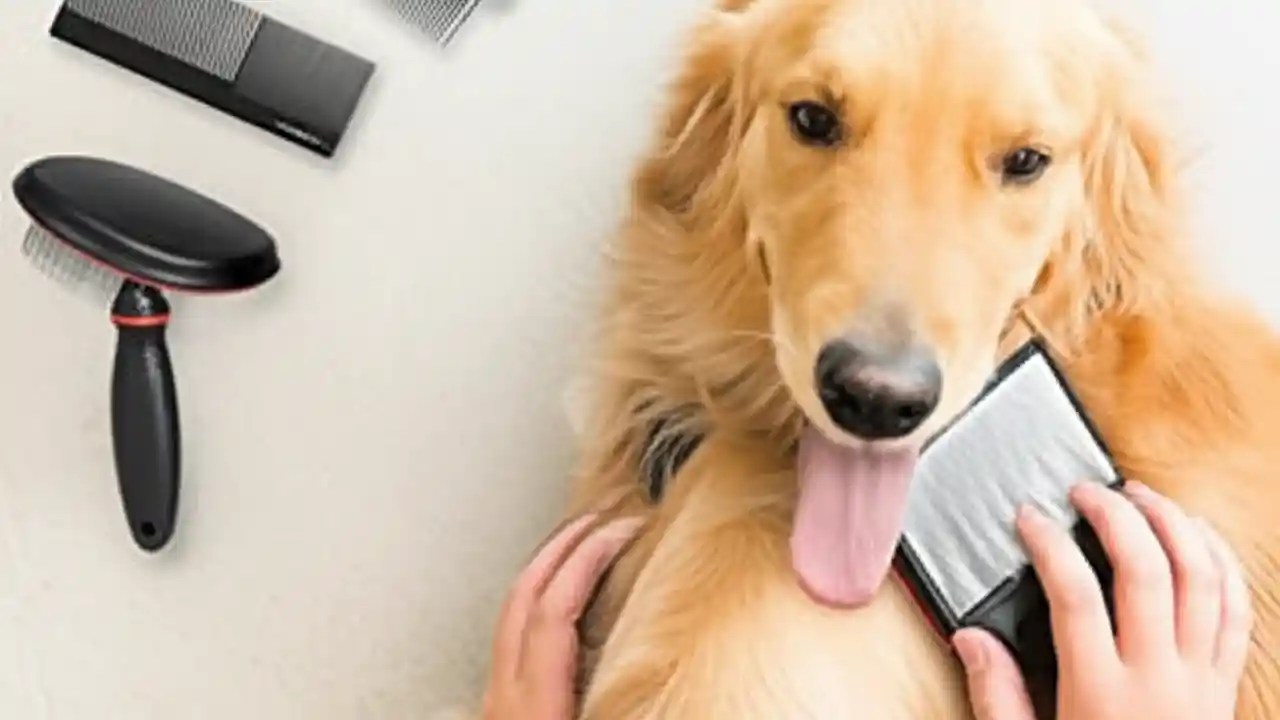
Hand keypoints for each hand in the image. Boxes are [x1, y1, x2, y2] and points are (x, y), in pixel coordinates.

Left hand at [482, 497, 643, 719]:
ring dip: (546, 569)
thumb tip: (656, 661)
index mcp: (533, 704)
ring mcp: (495, 703)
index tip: (624, 528)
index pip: (555, 607)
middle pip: (523, 596)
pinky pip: (510, 638)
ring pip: (511, 614)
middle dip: (562, 544)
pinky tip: (560, 608)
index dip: (589, 557)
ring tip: (580, 548)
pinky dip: (536, 603)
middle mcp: (504, 697)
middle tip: (599, 516)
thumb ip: (621, 697)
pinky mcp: (498, 713)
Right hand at [954, 481, 1252, 719]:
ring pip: (1201, 578)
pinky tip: (1196, 536)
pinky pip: (1237, 611)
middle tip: (1086, 491)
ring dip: (1173, 524)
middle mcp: (1158, 679)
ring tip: (1141, 495)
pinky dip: (1221, 563)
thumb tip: (972, 638)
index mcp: (1101, 695)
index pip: (1075, 595)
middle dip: (1115, 515)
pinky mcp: (1225, 685)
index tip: (1028, 516)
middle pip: (1145, 571)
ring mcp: (1200, 679)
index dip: (1049, 544)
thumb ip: (998, 696)